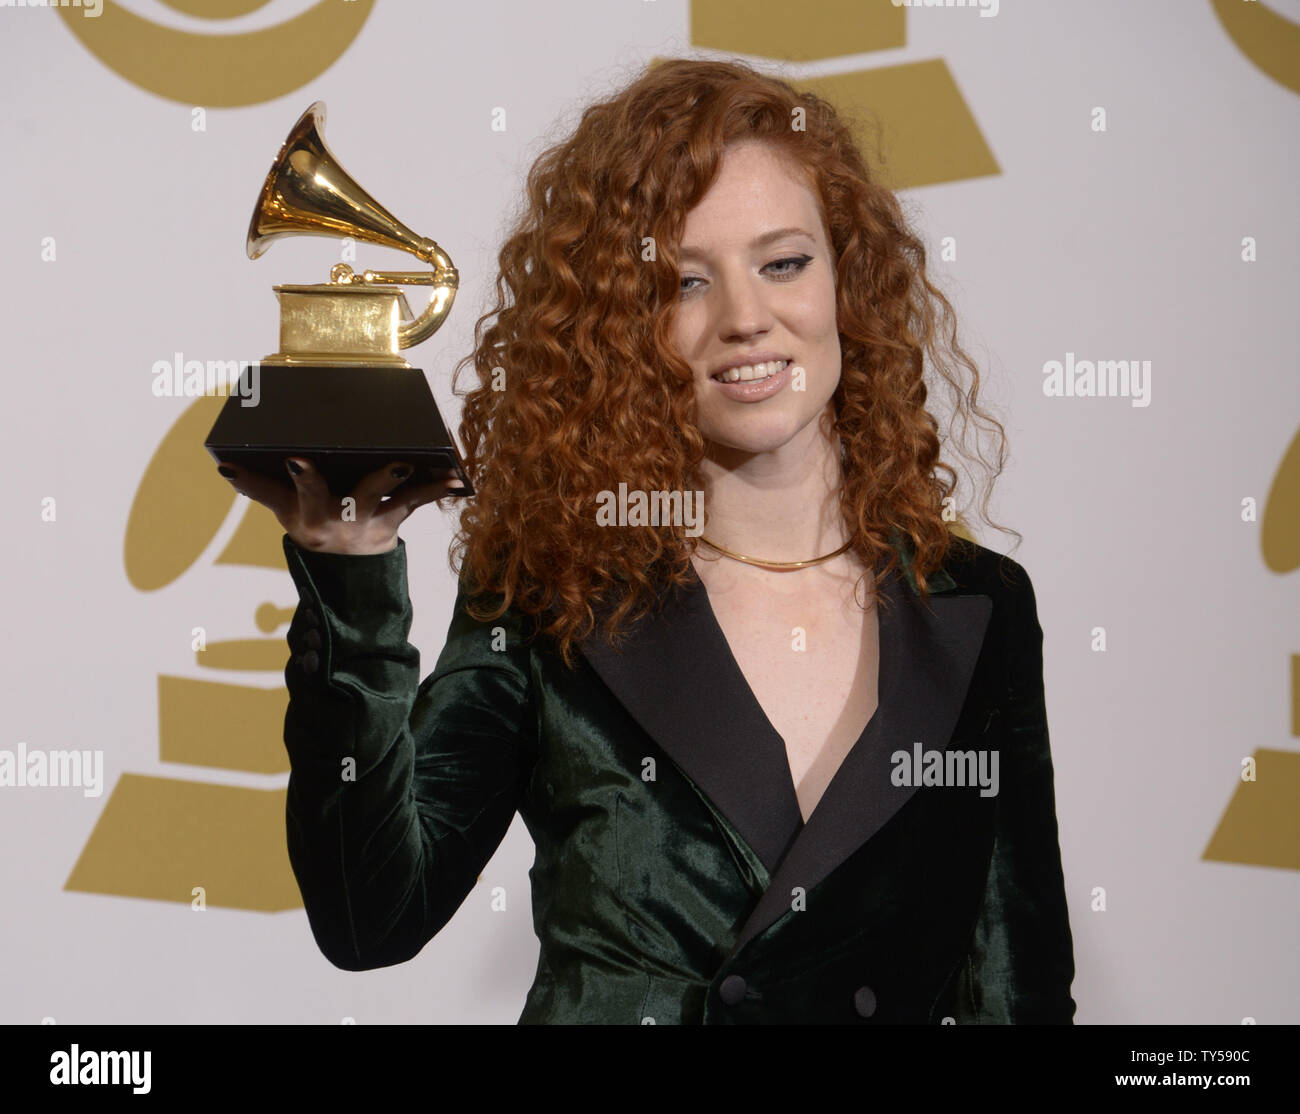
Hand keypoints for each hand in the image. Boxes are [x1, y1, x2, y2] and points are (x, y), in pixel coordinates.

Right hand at [215, 457, 464, 554]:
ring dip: (400, 481)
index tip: (297, 458)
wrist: (344, 571)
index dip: (300, 477)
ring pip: (386, 499)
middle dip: (364, 480)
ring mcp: (369, 522)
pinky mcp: (394, 521)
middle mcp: (338, 519)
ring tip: (410, 463)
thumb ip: (257, 486)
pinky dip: (436, 489)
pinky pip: (416, 502)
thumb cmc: (311, 525)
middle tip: (382, 463)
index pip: (300, 493)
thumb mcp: (282, 511)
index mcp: (307, 514)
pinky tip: (456, 477)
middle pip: (345, 497)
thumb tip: (224, 464)